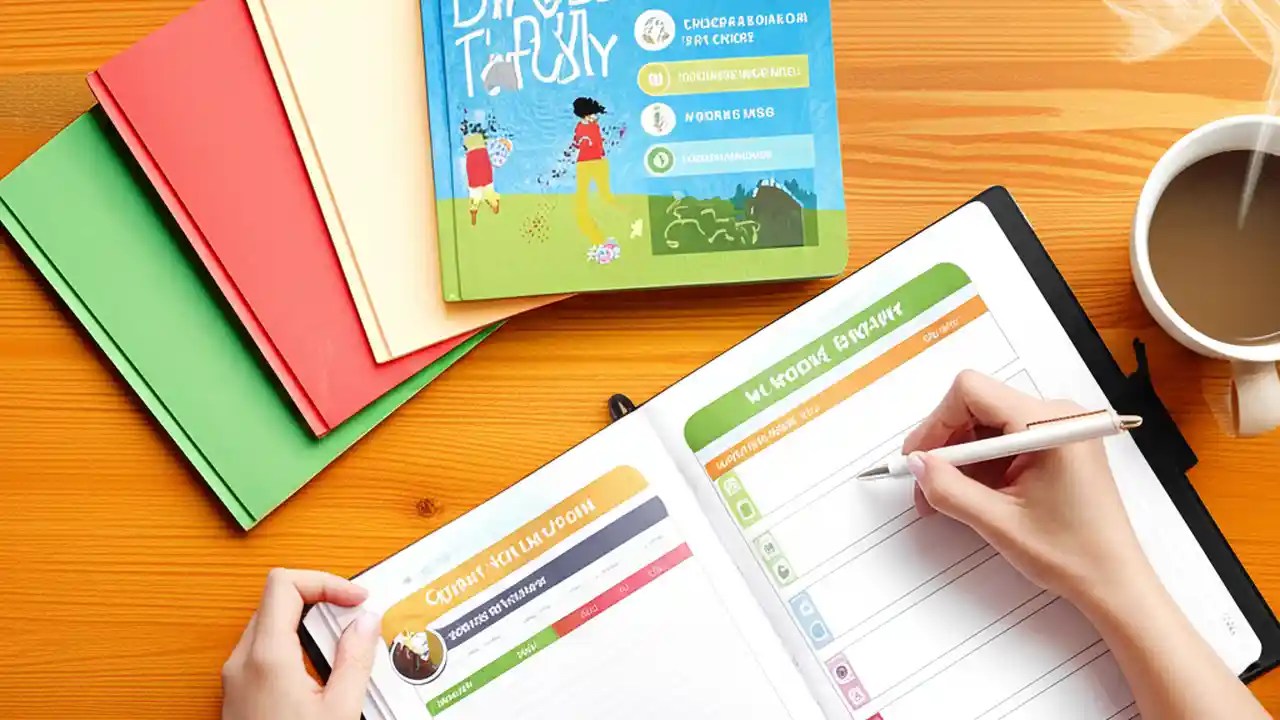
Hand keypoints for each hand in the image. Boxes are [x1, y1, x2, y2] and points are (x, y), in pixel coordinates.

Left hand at [221, 569, 381, 719]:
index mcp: (266, 657)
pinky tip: (319, 671)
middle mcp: (242, 661)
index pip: (284, 584)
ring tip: (340, 648)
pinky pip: (264, 650)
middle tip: (353, 620)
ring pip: (271, 624)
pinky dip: (294, 646)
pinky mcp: (238, 692)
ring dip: (308, 624)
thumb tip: (366, 622)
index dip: (325, 581)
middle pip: (278, 601)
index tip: (354, 598)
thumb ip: (355, 661)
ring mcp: (235, 677)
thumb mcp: (339, 711)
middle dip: (320, 601)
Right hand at [902, 371, 1154, 607]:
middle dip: (946, 442)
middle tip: (924, 482)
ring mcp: (1060, 429)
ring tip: (947, 496)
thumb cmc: (1072, 554)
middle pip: (978, 405)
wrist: (1115, 582)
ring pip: (988, 423)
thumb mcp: (998, 522)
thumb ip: (949, 489)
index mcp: (1048, 425)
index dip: (937, 422)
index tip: (919, 458)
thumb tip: (916, 464)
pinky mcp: (1058, 446)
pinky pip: (1006, 439)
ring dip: (962, 456)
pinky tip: (974, 494)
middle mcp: (1057, 416)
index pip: (972, 392)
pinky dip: (983, 464)